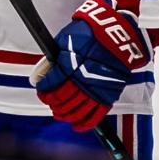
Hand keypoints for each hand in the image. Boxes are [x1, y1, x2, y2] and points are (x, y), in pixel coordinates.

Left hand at [34, 0, 151, 130]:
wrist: (116, 35)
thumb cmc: (90, 34)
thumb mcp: (65, 40)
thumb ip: (55, 58)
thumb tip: (43, 73)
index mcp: (69, 66)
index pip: (51, 85)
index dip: (43, 90)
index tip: (41, 89)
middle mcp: (81, 80)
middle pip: (61, 100)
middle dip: (52, 103)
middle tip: (49, 101)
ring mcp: (95, 89)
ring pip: (75, 111)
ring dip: (64, 114)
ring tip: (58, 113)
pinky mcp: (108, 95)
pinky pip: (95, 116)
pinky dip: (84, 124)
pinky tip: (75, 126)